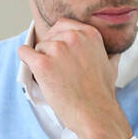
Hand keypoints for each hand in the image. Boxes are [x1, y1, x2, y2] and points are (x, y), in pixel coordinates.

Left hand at [18, 18, 131, 138]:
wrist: (94, 113)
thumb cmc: (101, 94)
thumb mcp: (111, 67)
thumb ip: (108, 55)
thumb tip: (113, 55)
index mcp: (89, 34)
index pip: (63, 25)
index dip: (58, 38)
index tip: (59, 51)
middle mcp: (73, 37)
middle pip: (49, 36)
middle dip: (50, 50)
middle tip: (56, 68)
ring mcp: (57, 49)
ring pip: (38, 47)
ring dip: (41, 60)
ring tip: (54, 77)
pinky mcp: (42, 63)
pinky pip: (25, 53)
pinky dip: (26, 61)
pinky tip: (35, 71)